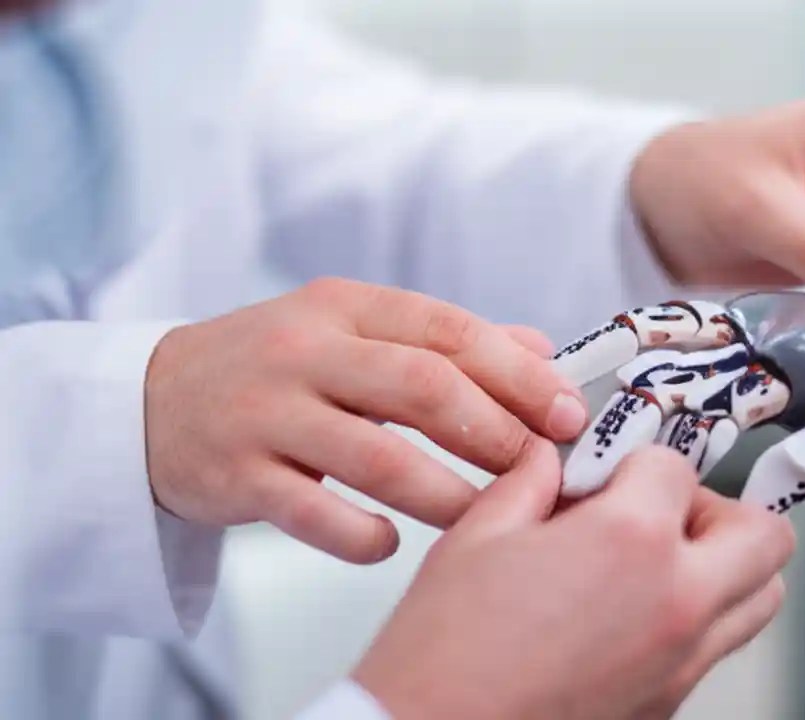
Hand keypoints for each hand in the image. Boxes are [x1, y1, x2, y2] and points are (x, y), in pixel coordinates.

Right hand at [144, 277, 586, 562]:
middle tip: (539, 471)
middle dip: (495, 432)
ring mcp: (265, 411)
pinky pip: (311, 511)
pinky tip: (390, 543)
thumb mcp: (352, 333)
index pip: (450, 331)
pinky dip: (361, 534)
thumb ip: (442, 342)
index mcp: (347, 308)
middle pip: (422, 386)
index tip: (568, 414)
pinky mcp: (234, 473)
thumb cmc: (275, 370)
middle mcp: (306, 350)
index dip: (519, 374)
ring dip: (444, 493)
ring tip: (484, 518)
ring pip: (375, 455)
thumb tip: (540, 350)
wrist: (149, 402)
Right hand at [353, 440, 795, 719]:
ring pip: (761, 597)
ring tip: (663, 560)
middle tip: (665, 509)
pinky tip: (635, 613)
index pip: (676, 468)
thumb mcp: (479, 535)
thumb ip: (530, 483)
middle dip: (719, 509)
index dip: (636, 462)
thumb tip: (549, 462)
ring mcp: (681, 660)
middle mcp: (676, 601)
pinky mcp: (670, 703)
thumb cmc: (447, 655)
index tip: (608, 474)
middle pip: (765, 533)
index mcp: (631, 541)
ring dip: (728, 566)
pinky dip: (699, 618)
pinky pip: (718, 646)